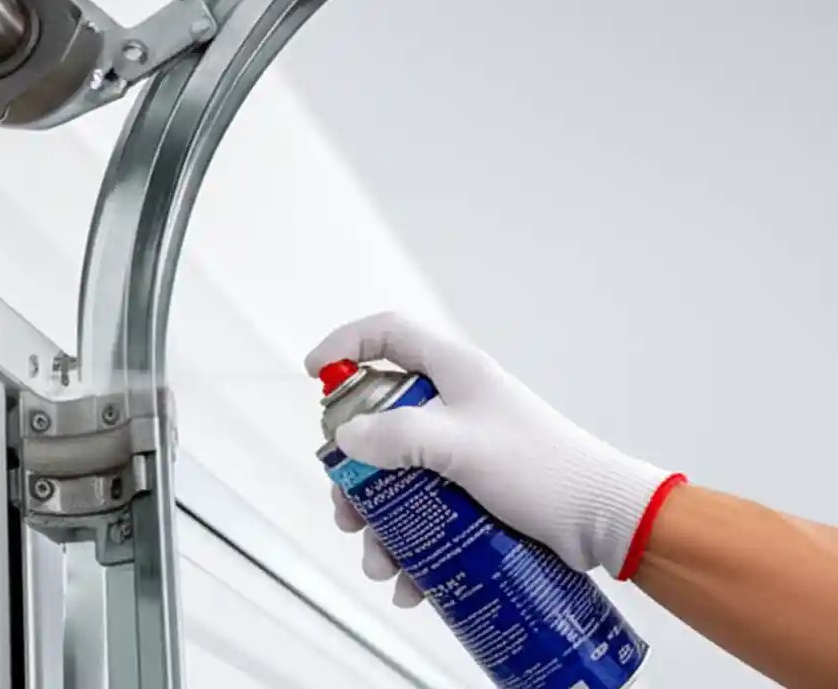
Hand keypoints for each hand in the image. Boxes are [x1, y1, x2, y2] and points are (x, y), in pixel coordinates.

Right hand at [307, 312, 681, 606]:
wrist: (606, 521)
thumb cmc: (543, 469)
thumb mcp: (461, 445)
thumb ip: (397, 435)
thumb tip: (347, 437)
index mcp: (453, 373)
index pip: (387, 335)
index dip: (345, 345)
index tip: (313, 373)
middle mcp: (453, 405)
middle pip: (378, 423)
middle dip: (354, 474)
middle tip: (346, 509)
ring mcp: (463, 449)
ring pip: (397, 477)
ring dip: (379, 524)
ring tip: (380, 563)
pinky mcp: (472, 490)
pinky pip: (424, 512)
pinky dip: (411, 547)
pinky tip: (408, 582)